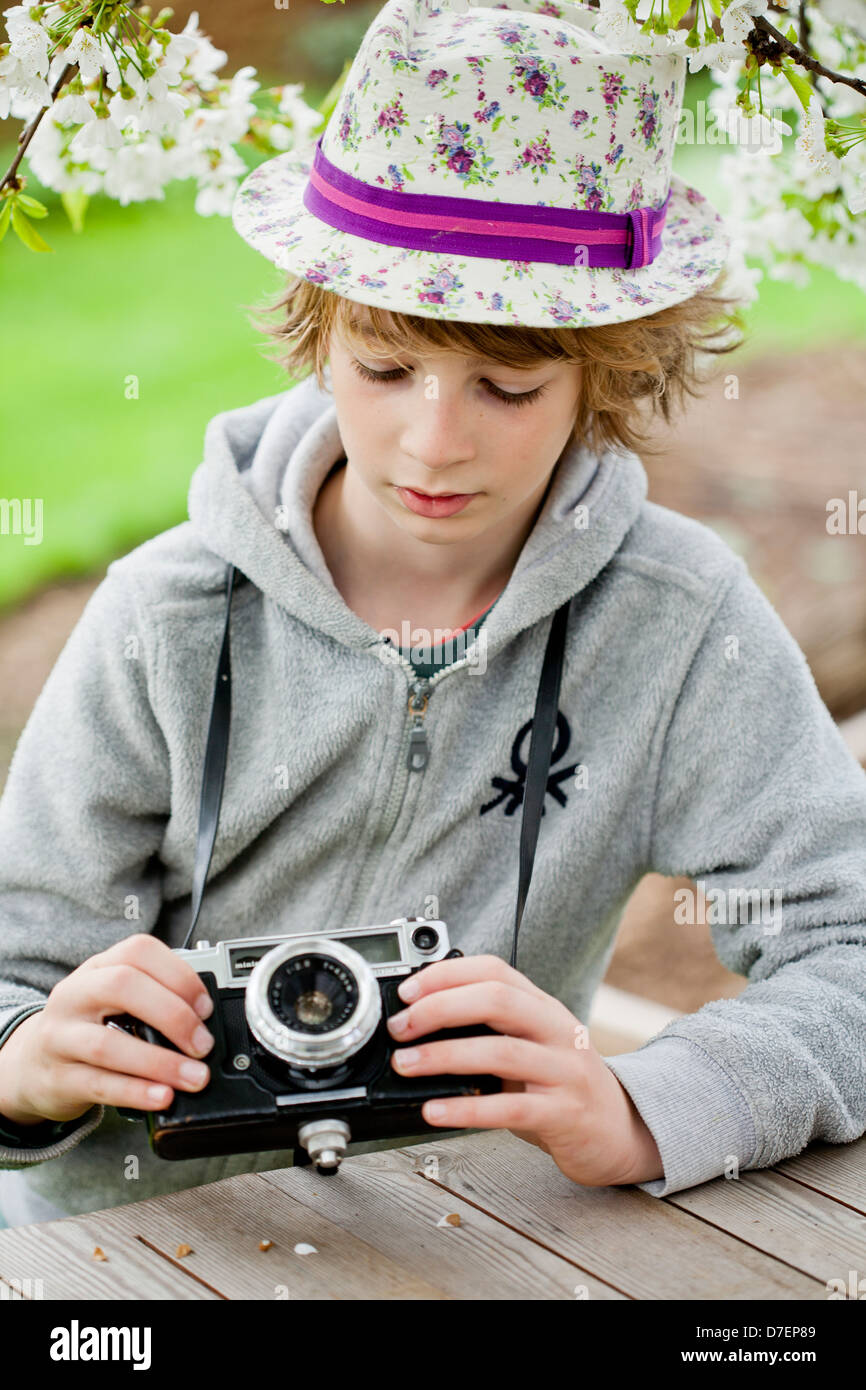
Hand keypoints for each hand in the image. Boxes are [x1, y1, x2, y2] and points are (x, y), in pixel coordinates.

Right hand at [0, 933, 216, 1126]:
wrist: (30, 1065)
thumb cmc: (86, 1027)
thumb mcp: (111, 1001)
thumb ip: (152, 998)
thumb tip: (206, 1022)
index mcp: (96, 969)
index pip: (138, 952)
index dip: (178, 975)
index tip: (205, 1006)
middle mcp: (74, 996)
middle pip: (122, 987)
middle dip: (173, 1015)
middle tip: (203, 1045)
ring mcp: (60, 1037)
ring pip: (108, 1045)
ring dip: (160, 1063)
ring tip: (195, 1077)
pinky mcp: (57, 1078)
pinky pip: (99, 1085)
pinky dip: (136, 1092)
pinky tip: (163, 1097)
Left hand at [387, 953, 663, 1187]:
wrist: (621, 1132)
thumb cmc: (562, 1087)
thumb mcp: (532, 1046)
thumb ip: (490, 1030)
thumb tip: (421, 1022)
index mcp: (544, 1008)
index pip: (495, 971)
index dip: (447, 974)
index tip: (407, 991)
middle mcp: (558, 1031)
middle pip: (497, 1000)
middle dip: (440, 1007)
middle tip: (400, 1026)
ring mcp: (565, 1071)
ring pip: (501, 1052)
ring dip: (444, 1055)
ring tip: (406, 1064)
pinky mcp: (565, 1114)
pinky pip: (511, 1109)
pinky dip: (467, 1108)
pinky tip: (435, 1110)